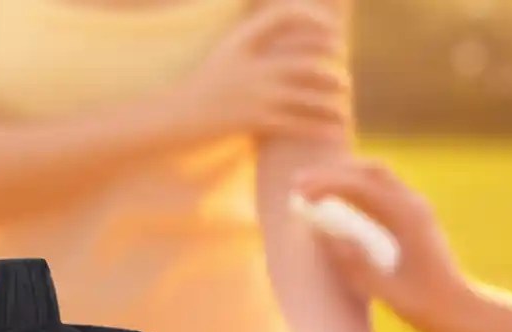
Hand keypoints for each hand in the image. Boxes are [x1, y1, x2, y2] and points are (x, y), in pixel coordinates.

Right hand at [168, 0, 350, 139]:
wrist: (169, 118)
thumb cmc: (195, 91)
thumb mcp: (221, 59)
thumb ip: (250, 49)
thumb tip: (278, 49)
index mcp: (240, 43)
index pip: (282, 18)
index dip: (312, 20)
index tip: (330, 33)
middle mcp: (252, 65)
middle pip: (306, 64)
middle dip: (331, 73)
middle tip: (342, 82)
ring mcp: (253, 93)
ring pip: (307, 97)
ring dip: (330, 106)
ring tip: (342, 115)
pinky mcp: (253, 120)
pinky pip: (296, 124)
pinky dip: (318, 128)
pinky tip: (333, 133)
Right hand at [294, 159, 468, 322]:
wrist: (456, 307)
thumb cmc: (421, 304)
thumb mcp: (384, 290)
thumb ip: (354, 263)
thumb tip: (324, 233)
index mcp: (407, 219)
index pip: (361, 187)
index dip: (326, 185)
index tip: (297, 193)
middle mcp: (414, 205)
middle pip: (369, 171)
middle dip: (331, 173)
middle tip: (297, 183)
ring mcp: (416, 208)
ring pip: (376, 175)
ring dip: (343, 176)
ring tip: (311, 187)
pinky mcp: (413, 215)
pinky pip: (381, 188)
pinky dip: (354, 186)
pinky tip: (335, 198)